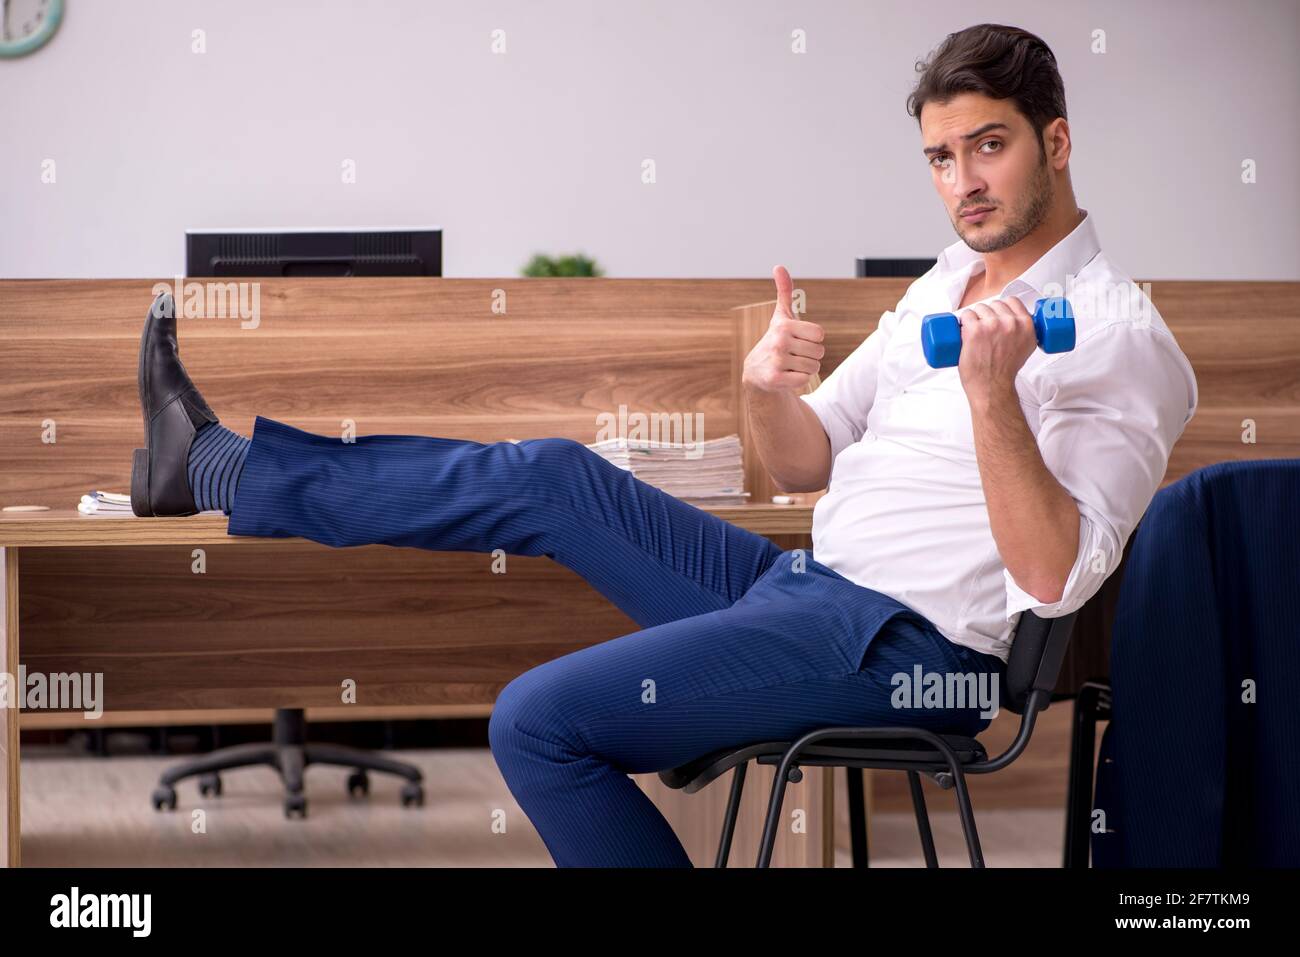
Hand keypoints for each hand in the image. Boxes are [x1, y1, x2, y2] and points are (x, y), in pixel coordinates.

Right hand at [742, 265, 824, 392]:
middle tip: (794, 355)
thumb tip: (779, 266)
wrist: (756, 372)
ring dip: (805, 368)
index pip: (819, 334)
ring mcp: (777, 361)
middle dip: (810, 355)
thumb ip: (785, 292)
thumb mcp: (781, 316)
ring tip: (790, 365)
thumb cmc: (776, 340)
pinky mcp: (776, 379)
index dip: (813, 339)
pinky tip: (787, 376)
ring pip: (814, 367)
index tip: (799, 340)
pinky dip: (799, 380)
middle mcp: (779, 342)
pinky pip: (805, 380)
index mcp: (784, 326)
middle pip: (819, 352)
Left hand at [956, 297, 1036, 406]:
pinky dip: (963, 321)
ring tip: (975, 333)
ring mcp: (992, 325)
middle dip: (987, 314)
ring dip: (974, 317)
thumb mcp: (1026, 347)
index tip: (996, 315)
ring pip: (979, 308)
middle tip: (984, 330)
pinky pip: (966, 315)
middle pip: (994, 304)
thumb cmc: (1005, 370)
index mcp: (1026, 324)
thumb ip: (1025, 332)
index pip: (1012, 301)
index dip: (1002, 307)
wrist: (992, 386)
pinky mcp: (975, 330)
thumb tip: (1018, 322)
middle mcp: (1011, 322)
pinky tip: (964, 330)